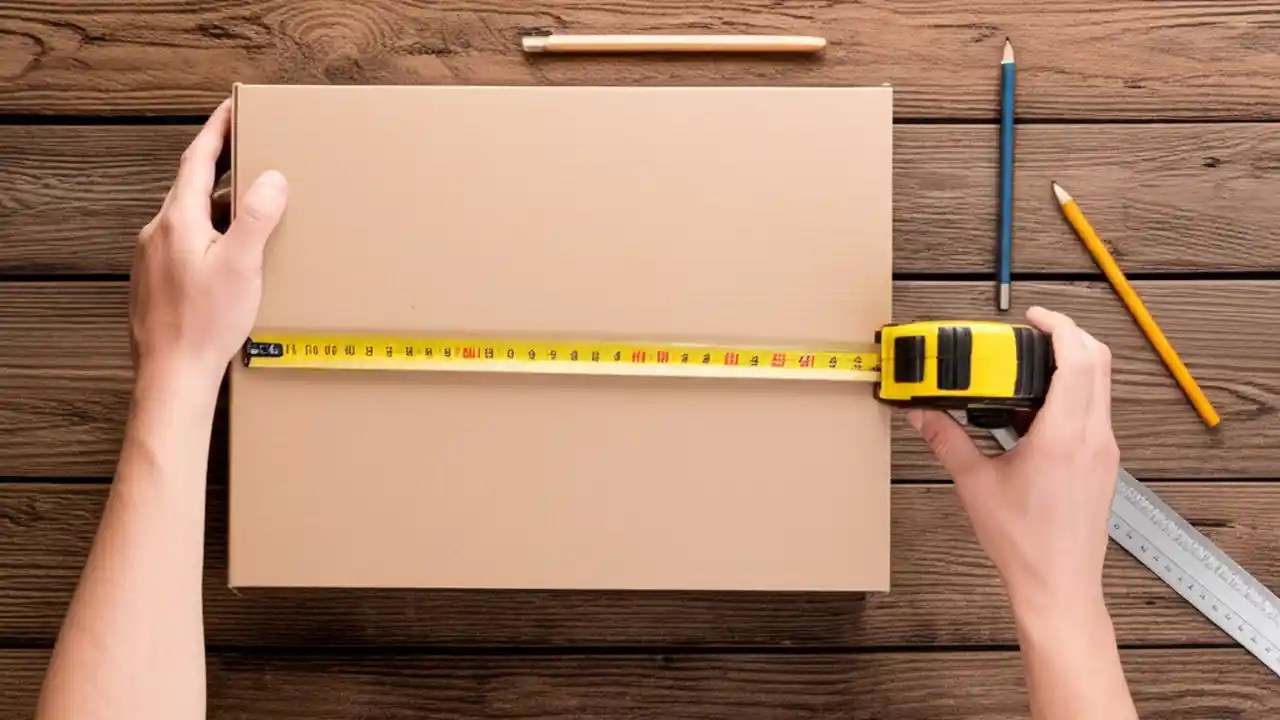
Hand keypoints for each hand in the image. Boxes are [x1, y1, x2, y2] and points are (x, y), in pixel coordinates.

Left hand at [131, 98, 287, 386]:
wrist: (172, 376)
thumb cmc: (205, 325)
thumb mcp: (243, 265)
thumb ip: (257, 217)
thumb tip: (271, 178)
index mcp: (178, 221)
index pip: (196, 160)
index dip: (215, 131)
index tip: (230, 109)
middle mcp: (159, 234)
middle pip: (194, 188)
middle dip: (225, 170)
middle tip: (254, 157)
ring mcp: (154, 259)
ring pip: (192, 219)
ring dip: (222, 209)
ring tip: (255, 212)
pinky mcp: (158, 283)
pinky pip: (187, 244)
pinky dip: (213, 237)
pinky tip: (233, 257)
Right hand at [908, 307, 1118, 617]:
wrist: (1059, 584)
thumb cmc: (1026, 544)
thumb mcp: (975, 484)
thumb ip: (947, 440)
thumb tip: (922, 413)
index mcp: (1064, 436)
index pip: (1077, 359)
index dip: (1058, 326)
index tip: (1032, 316)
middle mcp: (1093, 437)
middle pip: (1098, 361)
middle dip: (1069, 335)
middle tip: (1032, 330)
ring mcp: (1103, 450)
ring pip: (1100, 385)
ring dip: (1071, 364)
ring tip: (1028, 368)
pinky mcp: (1102, 463)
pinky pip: (1094, 411)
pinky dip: (1071, 394)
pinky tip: (1034, 412)